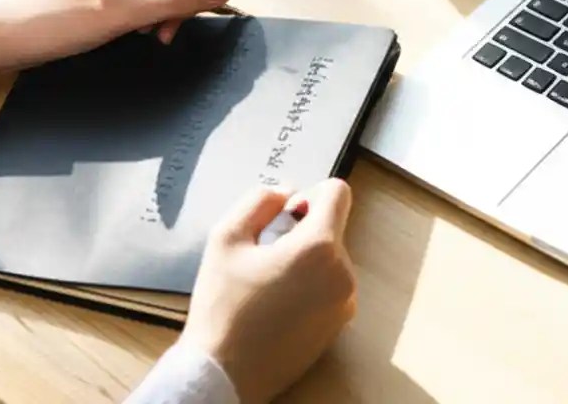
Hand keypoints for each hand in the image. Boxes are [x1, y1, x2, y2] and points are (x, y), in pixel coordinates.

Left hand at [0, 0, 230, 71]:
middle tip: (171, 33)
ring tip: (153, 36)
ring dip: (164, 10)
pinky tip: (136, 31)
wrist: (0, 38)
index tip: (217, 8)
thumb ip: (170, 3)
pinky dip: (147, 14)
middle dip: (182, 0)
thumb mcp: (118, 16)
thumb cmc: (51, 23)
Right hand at [182, 180, 357, 402]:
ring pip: (331, 259)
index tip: (286, 215)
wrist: (225, 375)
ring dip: (306, 261)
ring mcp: (345, 302)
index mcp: (320, 247)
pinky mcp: (340, 325)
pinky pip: (331, 287)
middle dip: (302, 232)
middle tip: (264, 256)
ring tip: (268, 285)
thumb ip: (259, 201)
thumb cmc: (222, 307)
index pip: (338, 193)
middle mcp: (343, 273)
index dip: (311, 194)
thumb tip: (287, 193)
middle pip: (332, 228)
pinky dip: (310, 286)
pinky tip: (277, 305)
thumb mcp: (226, 239)